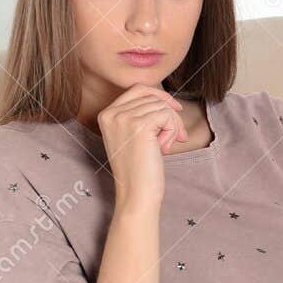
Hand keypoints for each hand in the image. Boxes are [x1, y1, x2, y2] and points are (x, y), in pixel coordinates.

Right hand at [96, 85, 186, 209]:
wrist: (136, 193)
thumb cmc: (138, 168)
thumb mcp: (132, 135)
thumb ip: (141, 115)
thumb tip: (166, 98)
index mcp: (106, 114)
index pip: (138, 89)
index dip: (160, 96)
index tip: (174, 109)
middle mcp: (111, 113)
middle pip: (153, 97)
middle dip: (170, 115)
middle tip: (176, 136)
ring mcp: (124, 118)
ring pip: (162, 106)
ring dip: (172, 126)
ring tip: (164, 146)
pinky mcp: (140, 126)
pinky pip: (167, 115)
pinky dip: (173, 130)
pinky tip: (164, 148)